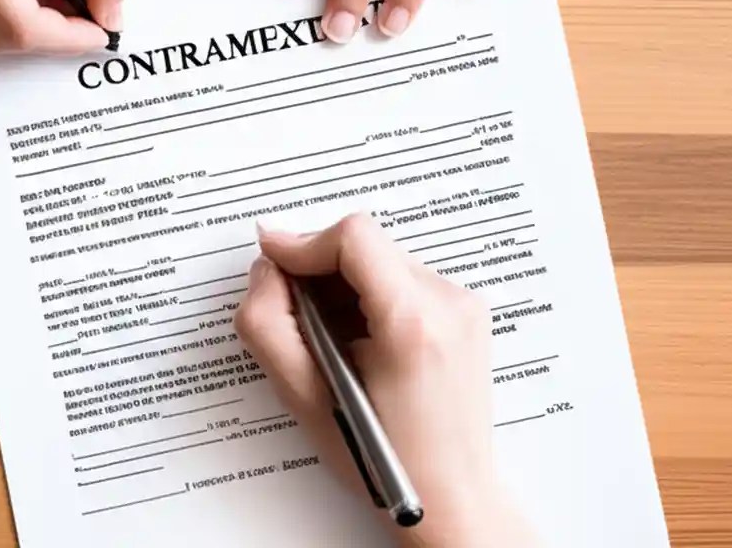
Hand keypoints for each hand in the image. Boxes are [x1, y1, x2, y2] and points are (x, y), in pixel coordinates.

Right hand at [235, 215, 538, 546]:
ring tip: (331, 340)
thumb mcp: (303, 395)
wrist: (450, 494)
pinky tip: (358, 342)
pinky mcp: (464, 313)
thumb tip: (267, 270)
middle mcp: (448, 303)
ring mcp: (463, 306)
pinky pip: (402, 279)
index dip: (302, 244)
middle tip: (298, 318)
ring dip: (343, 286)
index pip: (353, 237)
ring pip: (381, 259)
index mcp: (413, 322)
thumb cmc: (385, 458)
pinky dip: (369, 297)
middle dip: (319, 271)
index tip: (272, 263)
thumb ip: (267, 323)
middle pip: (365, 245)